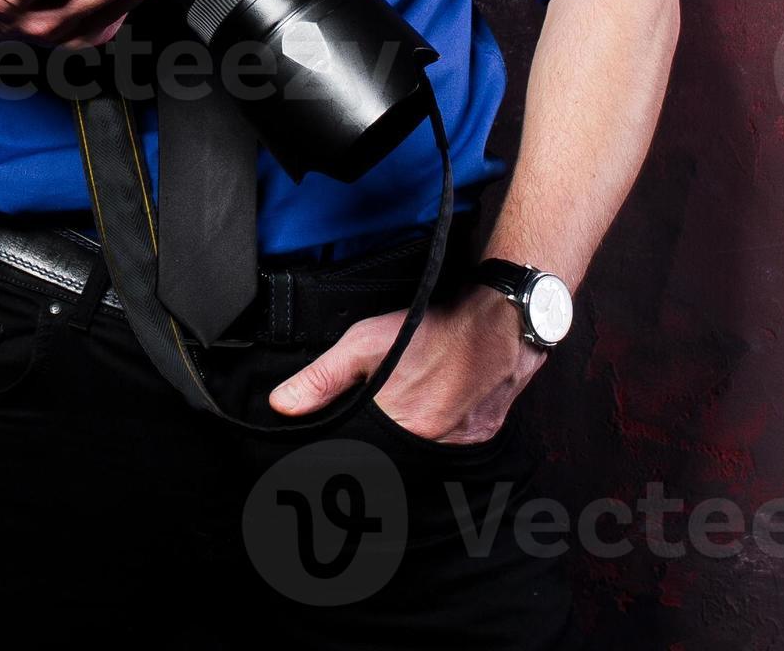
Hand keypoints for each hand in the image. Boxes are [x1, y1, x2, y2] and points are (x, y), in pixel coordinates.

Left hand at [267, 291, 544, 442]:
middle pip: (394, 463)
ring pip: (423, 459)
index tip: (335, 463)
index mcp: (400, 427)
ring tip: (403, 421)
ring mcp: (461, 444)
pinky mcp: (482, 437)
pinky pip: (452, 448)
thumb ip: (321, 379)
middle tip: (371, 438)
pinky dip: (438, 438)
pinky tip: (432, 415)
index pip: (363, 462)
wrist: (502, 320)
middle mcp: (433, 445)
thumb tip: (281, 405)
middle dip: (376, 457)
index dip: (349, 460)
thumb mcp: (365, 342)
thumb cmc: (433, 326)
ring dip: (407, 448)